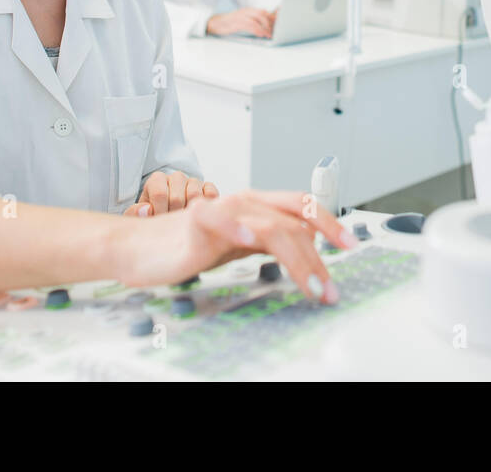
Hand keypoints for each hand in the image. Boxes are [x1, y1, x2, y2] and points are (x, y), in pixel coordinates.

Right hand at [120, 190, 358, 303]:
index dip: (329, 224)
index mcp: (258, 205)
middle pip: (294, 221)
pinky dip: (236, 226)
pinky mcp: (197, 221)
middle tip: (330, 289)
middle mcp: (245, 202)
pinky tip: (248, 240)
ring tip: (312, 287)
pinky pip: (220, 217)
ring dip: (298, 259)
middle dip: (319, 257)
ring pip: (271, 227)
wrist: (140, 247)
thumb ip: (270, 242)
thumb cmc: (189, 245)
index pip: (302, 208)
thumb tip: (309, 251)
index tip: (350, 247)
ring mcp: (223, 209)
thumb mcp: (240, 244)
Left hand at [123, 170, 217, 216]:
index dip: (159, 212)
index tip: (158, 222)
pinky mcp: (207, 188)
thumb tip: (146, 210)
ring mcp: (193, 182)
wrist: (166, 220)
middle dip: (173, 216)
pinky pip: (211, 193)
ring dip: (189, 213)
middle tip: (170, 226)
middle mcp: (176, 177)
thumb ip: (134, 214)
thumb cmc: (152, 217)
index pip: (160, 194)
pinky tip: (198, 216)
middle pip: (177, 197)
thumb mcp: (137, 216)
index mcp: (157, 180)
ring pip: (195, 195)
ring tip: (182, 223)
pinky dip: (207, 205)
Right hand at [206, 7, 275, 37]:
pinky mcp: (236, 23)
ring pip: (256, 19)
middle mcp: (245, 11)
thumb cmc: (231, 23)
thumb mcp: (244, 21)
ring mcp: (240, 16)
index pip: (263, 12)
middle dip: (270, 23)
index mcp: (248, 10)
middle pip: (262, 14)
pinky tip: (260, 35)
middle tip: (275, 31)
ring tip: (269, 35)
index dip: (272, 18)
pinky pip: (249, 25)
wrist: (215, 23)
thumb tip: (267, 27)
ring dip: (264, 27)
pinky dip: (256, 30)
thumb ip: (254, 22)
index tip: (279, 25)